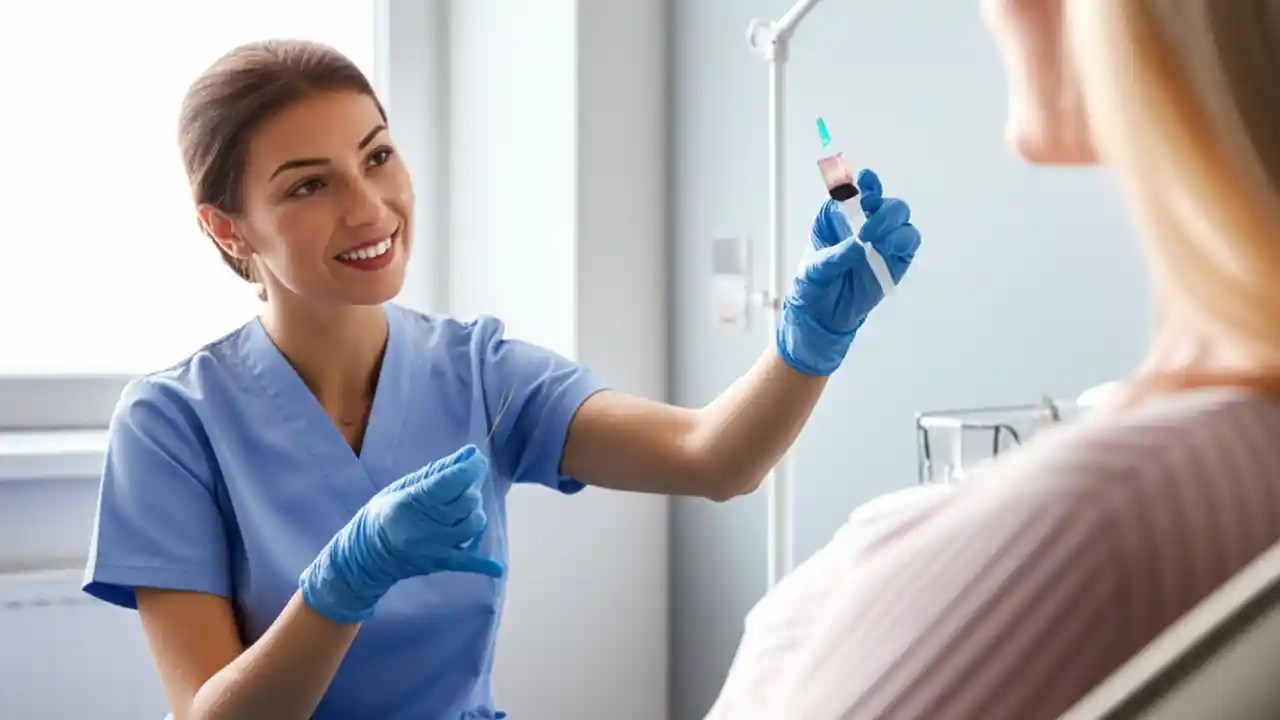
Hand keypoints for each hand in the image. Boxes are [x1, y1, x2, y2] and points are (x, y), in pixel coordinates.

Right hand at [299, 444, 504, 623]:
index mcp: (411, 501)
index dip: (470, 468)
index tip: (478, 459)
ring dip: (475, 512)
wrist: (365, 555)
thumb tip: (470, 453)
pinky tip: (497, 568)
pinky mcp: (440, 562)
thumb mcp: (404, 486)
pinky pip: (467, 563)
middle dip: (471, 489)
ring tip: (463, 508)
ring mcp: (434, 546)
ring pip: (473, 525)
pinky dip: (484, 565)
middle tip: (464, 485)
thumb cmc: (384, 513)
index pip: (450, 482)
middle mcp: (424, 524)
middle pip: (466, 502)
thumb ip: (439, 470)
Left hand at [776, 168, 920, 375]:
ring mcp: (881, 240)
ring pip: (900, 217)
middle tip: (868, 229)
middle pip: (884, 202)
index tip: (865, 183)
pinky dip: (902, 240)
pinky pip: (908, 241)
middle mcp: (862, 223)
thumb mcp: (814, 270)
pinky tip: (887, 248)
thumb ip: (835, 256)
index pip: (854, 191)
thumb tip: (860, 246)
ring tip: (876, 240)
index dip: (864, 183)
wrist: (822, 318)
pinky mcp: (895, 259)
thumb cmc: (813, 287)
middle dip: (881, 208)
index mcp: (837, 217)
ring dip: (892, 223)